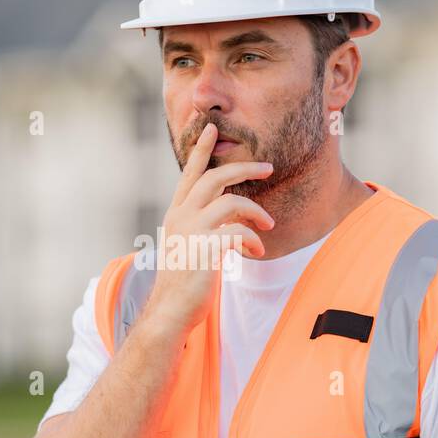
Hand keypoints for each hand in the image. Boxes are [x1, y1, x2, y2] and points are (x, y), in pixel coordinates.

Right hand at [143, 123, 274, 335]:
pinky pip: (239, 232)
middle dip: (245, 168)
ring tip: (268, 226)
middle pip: (215, 177)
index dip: (201, 149)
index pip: (190, 173)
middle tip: (268, 167)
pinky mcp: (205, 248)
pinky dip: (252, 239)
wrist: (169, 311)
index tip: (211, 127)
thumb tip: (232, 220)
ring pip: (231, 201)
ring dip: (256, 211)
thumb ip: (206, 227)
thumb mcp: (190, 246)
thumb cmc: (184, 282)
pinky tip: (255, 251)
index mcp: (176, 213)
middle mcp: (181, 216)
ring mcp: (192, 231)